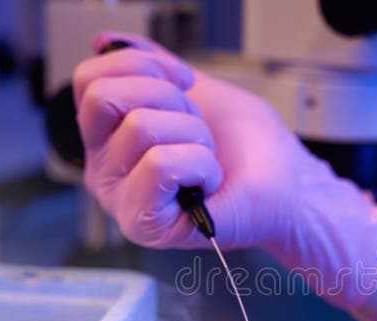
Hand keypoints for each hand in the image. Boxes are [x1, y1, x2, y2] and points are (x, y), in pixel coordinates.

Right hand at [74, 31, 376, 308]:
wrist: (287, 187)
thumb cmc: (251, 149)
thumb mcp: (198, 91)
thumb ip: (149, 66)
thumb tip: (105, 41)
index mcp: (108, 136)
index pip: (89, 80)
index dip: (141, 66)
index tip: (183, 83)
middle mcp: (105, 168)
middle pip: (106, 97)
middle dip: (169, 99)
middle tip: (197, 128)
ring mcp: (121, 197)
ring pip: (140, 127)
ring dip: (194, 135)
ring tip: (206, 160)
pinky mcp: (145, 224)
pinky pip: (160, 164)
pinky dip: (200, 164)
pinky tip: (207, 182)